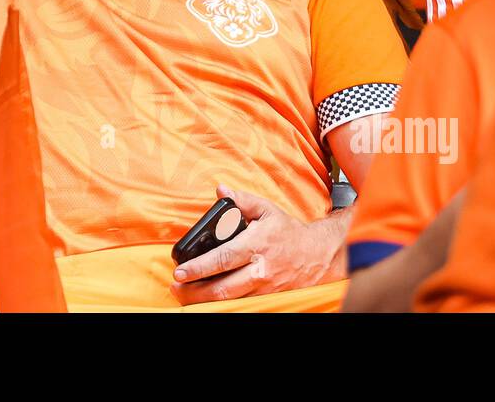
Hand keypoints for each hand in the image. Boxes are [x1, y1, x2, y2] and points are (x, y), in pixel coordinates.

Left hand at [170, 184, 347, 304]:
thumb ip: (242, 200)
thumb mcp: (267, 210)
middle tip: (176, 288)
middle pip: (223, 287)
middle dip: (195, 291)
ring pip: (230, 300)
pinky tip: (208, 300)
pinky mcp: (268, 298)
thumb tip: (220, 190)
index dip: (200, 267)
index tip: (180, 271)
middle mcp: (260, 270)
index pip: (224, 259)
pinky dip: (223, 304)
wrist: (318, 255)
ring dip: (205, 300)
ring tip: (185, 296)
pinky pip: (241, 304)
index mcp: (257, 245)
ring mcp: (264, 288)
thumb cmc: (288, 232)